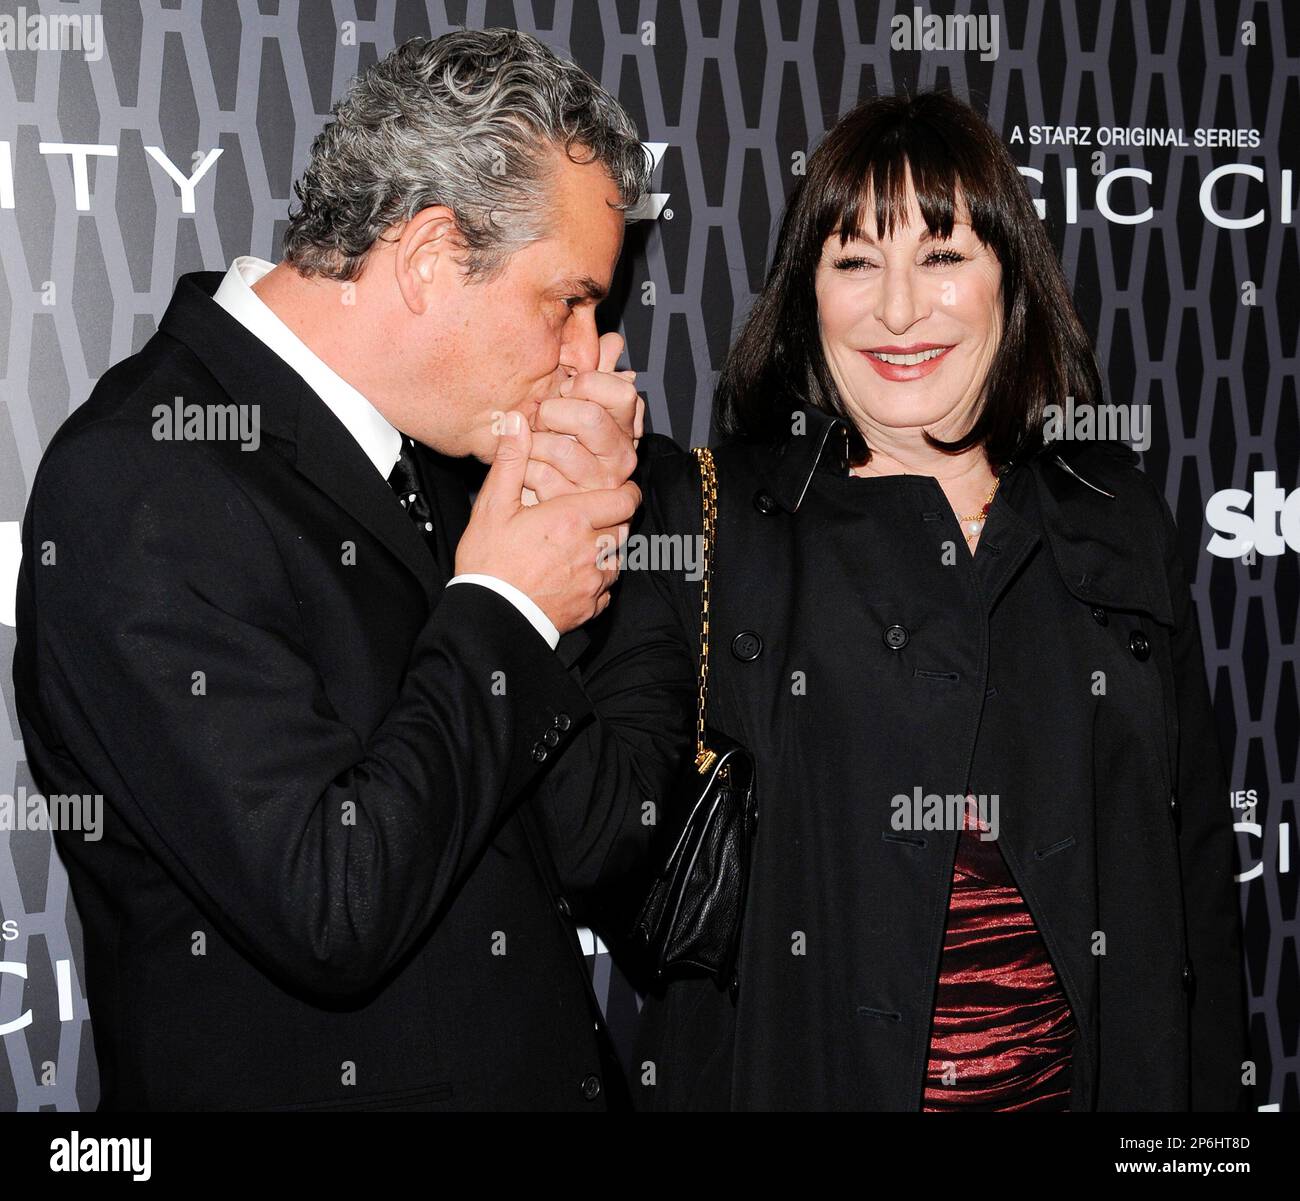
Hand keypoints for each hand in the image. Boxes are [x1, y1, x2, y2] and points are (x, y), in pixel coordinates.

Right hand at [456, 412, 638, 633]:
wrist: (490, 616)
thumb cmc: (489, 562)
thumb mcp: (493, 507)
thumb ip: (511, 462)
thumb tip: (516, 422)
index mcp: (573, 519)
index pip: (625, 499)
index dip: (624, 492)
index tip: (614, 491)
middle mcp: (592, 549)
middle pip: (623, 527)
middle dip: (611, 520)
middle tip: (588, 517)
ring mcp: (594, 581)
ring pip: (618, 558)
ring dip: (605, 550)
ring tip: (578, 547)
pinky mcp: (591, 607)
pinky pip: (607, 588)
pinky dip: (597, 580)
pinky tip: (573, 575)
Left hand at [523, 332, 642, 503]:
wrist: (534, 500)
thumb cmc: (558, 449)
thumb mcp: (577, 406)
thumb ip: (596, 374)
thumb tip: (614, 341)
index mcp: (625, 428)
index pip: (623, 393)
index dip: (586, 384)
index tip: (565, 389)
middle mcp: (620, 458)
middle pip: (590, 417)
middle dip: (553, 412)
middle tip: (542, 419)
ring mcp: (598, 485)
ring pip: (561, 449)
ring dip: (533, 443)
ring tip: (530, 446)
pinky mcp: (571, 507)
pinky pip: (538, 475)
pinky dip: (521, 467)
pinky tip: (523, 467)